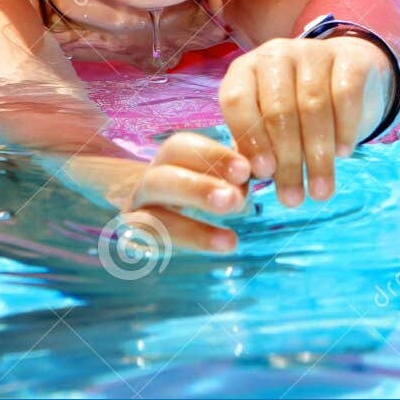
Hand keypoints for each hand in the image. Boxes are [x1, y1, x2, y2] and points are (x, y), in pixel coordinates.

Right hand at [75, 132, 251, 253]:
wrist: (157, 220)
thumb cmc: (200, 192)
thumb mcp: (218, 177)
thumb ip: (237, 172)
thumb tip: (265, 166)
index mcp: (168, 160)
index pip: (181, 147)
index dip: (212, 156)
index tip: (246, 170)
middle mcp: (147, 184)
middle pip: (161, 178)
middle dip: (198, 189)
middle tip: (234, 201)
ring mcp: (137, 215)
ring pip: (151, 218)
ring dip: (192, 229)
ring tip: (230, 242)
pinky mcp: (134, 244)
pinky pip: (146, 249)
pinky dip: (174, 250)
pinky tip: (206, 252)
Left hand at [218, 34, 389, 207]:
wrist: (345, 73)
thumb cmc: (295, 107)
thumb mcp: (267, 124)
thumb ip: (252, 150)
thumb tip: (240, 186)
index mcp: (245, 70)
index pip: (237, 101)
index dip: (250, 138)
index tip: (264, 174)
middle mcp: (275, 55)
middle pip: (278, 110)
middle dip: (287, 160)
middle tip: (293, 199)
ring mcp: (312, 52)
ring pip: (313, 106)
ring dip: (317, 155)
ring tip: (320, 191)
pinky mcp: (348, 58)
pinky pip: (346, 94)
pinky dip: (345, 127)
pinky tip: (343, 152)